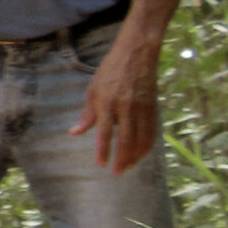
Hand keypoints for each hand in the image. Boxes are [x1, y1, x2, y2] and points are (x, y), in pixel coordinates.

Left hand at [71, 30, 159, 173]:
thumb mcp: (92, 91)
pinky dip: (147, 145)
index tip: (101, 165)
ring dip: (135, 156)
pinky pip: (152, 131)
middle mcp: (126, 107)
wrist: (136, 54)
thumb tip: (75, 133)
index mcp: (107, 103)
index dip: (103, 151)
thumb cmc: (109, 72)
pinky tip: (141, 154)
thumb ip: (87, 115)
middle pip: (126, 140)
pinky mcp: (153, 107)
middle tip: (117, 172)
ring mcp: (142, 108)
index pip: (105, 133)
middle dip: (122, 159)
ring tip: (128, 167)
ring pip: (141, 138)